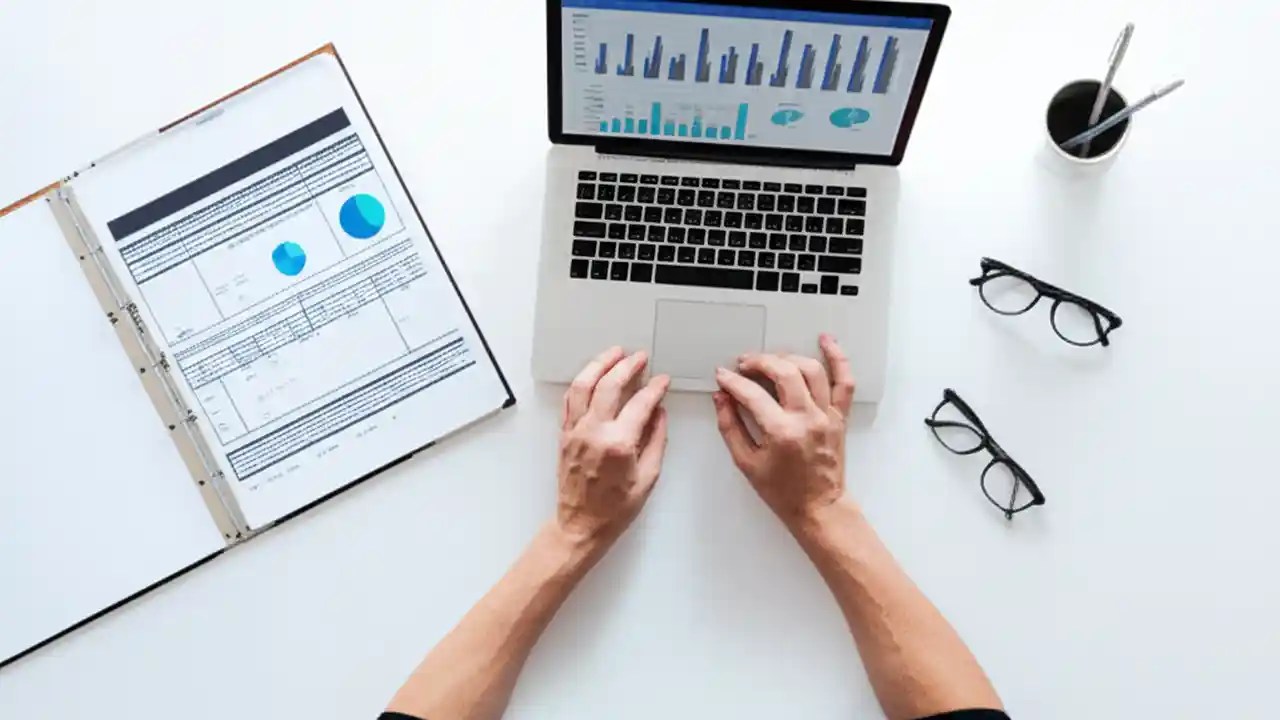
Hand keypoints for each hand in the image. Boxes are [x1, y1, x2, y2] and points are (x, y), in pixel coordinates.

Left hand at [557, 347, 670, 551]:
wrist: (581, 525)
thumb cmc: (615, 508)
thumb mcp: (648, 477)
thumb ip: (656, 440)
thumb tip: (659, 413)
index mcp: (618, 443)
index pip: (640, 403)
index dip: (654, 388)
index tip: (662, 380)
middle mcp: (594, 432)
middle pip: (609, 385)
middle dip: (627, 366)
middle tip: (640, 357)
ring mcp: (575, 431)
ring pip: (583, 385)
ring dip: (599, 364)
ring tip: (614, 353)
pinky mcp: (564, 435)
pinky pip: (569, 400)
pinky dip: (581, 383)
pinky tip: (591, 375)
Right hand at [713, 334, 855, 528]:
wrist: (818, 507)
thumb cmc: (783, 491)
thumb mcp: (746, 462)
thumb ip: (731, 427)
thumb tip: (721, 398)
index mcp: (782, 433)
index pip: (752, 394)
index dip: (732, 381)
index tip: (722, 376)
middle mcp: (807, 419)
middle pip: (784, 372)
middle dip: (759, 362)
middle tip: (743, 364)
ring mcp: (827, 416)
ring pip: (811, 370)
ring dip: (788, 357)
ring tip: (771, 359)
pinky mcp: (840, 417)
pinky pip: (844, 382)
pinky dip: (838, 358)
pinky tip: (826, 341)